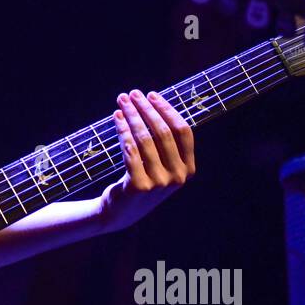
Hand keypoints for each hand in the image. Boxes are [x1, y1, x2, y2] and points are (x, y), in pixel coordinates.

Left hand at [99, 89, 195, 232]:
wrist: (120, 212)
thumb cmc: (141, 179)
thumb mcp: (160, 163)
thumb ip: (163, 140)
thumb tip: (153, 101)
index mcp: (188, 169)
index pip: (183, 132)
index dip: (168, 110)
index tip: (152, 95)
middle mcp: (177, 177)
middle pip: (162, 132)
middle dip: (146, 108)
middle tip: (133, 93)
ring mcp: (159, 183)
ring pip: (144, 139)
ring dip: (132, 115)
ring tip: (122, 100)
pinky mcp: (139, 186)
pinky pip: (129, 150)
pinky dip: (122, 130)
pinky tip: (116, 117)